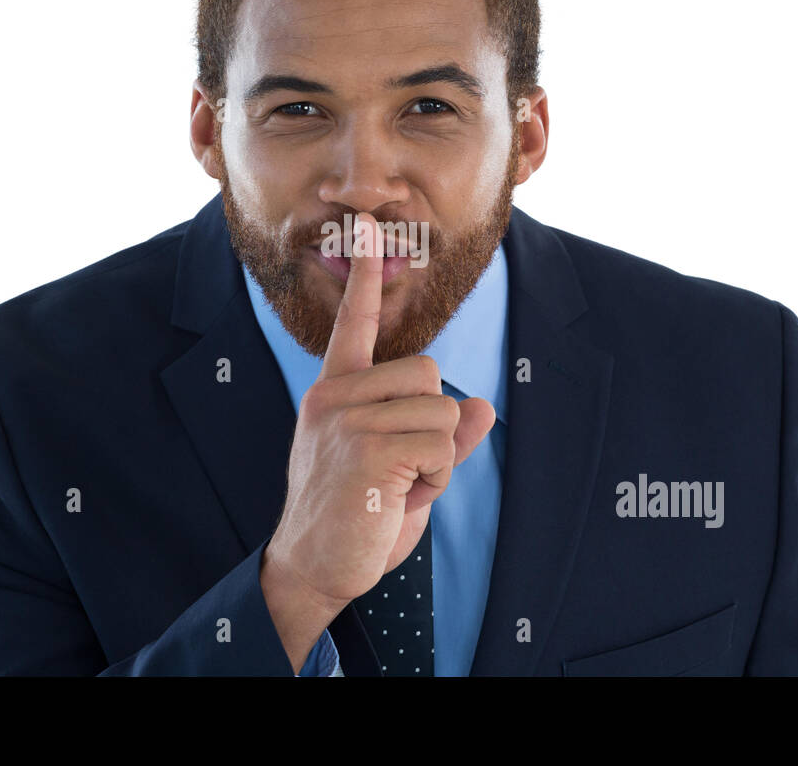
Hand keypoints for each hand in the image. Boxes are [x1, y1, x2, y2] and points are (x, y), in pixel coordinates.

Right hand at [264, 212, 495, 610]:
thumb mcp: (401, 470)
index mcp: (336, 392)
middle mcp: (335, 396)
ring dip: (436, 458)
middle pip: (430, 373)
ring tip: (394, 487)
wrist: (314, 569)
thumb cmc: (355, 519)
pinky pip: (441, 444)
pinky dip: (435, 478)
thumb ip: (438, 435)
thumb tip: (483, 407)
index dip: (367, 278)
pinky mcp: (366, 448)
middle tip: (398, 469)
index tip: (367, 228)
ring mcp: (347, 419)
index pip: (355, 325)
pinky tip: (396, 499)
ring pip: (441, 409)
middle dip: (432, 424)